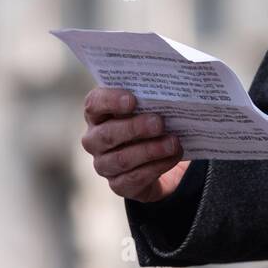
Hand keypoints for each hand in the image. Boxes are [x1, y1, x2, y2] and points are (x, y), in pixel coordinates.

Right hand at [81, 89, 188, 203]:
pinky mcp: (119, 184)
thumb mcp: (151, 106)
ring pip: (121, 159)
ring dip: (150, 150)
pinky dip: (156, 167)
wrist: (162, 157)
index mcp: (98, 114)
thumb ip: (152, 95)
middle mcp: (95, 140)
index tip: (132, 100)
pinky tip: (173, 157)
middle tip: (159, 122)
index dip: (110, 101)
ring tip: (173, 143)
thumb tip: (173, 83)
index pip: (94, 104)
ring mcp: (104, 164)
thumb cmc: (153, 121)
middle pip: (107, 134)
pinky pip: (134, 178)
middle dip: (135, 128)